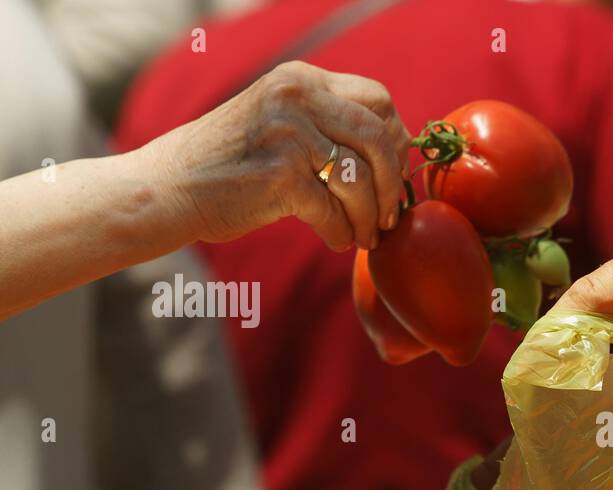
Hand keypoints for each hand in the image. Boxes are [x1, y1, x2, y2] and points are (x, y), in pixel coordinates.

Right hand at [143, 61, 410, 251]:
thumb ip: (326, 124)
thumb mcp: (280, 123)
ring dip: (369, 217)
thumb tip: (395, 153)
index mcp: (301, 80)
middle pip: (378, 138)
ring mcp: (288, 134)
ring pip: (361, 180)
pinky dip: (341, 233)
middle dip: (391, 184)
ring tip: (363, 235)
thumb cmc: (232, 165)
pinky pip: (335, 211)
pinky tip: (335, 240)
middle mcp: (296, 97)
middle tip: (390, 215)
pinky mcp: (281, 175)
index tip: (395, 175)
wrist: (169, 188)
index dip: (396, 141)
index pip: (377, 100)